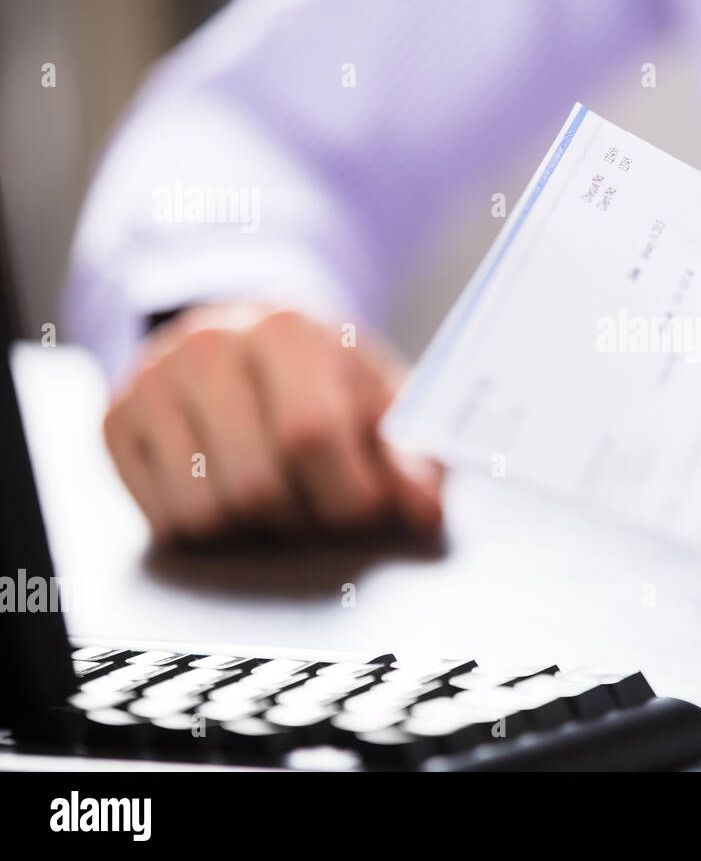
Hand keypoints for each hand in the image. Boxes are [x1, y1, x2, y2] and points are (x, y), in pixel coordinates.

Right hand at [103, 304, 441, 542]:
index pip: (310, 435)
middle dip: (304, 519)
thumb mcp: (383, 403)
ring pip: (206, 514)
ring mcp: (151, 383)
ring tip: (279, 495)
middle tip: (321, 504)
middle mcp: (208, 346)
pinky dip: (209, 531)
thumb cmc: (327, 377)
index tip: (368, 506)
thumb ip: (412, 458)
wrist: (248, 338)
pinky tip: (231, 492)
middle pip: (255, 487)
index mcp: (286, 330)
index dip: (349, 495)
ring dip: (255, 531)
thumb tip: (425, 513)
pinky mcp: (115, 422)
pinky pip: (163, 521)